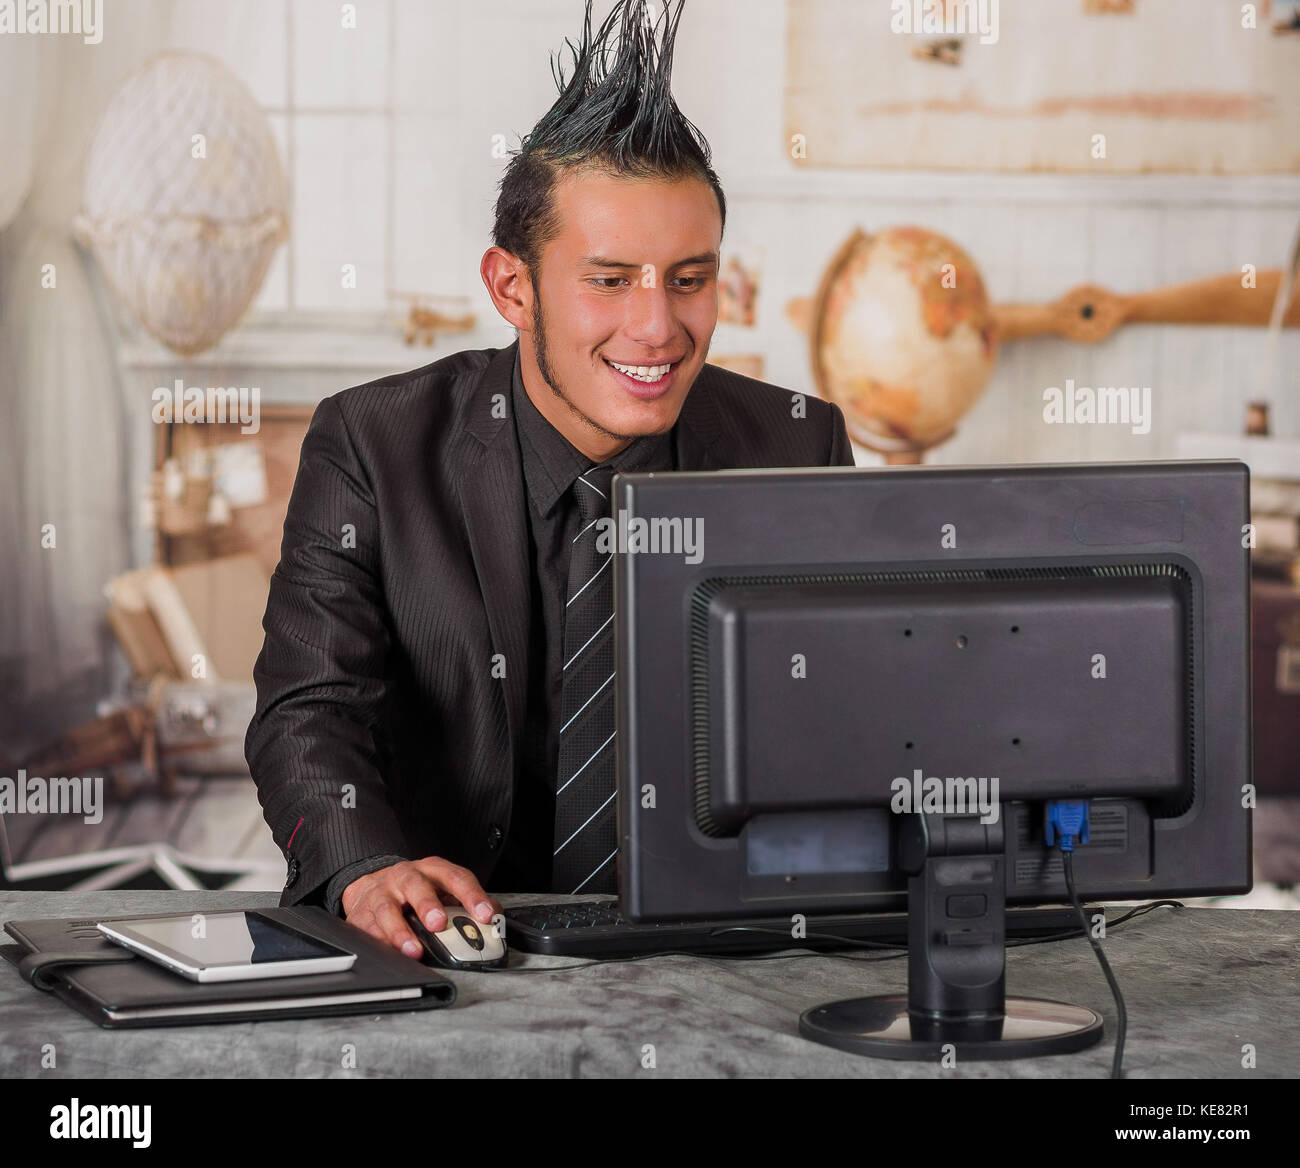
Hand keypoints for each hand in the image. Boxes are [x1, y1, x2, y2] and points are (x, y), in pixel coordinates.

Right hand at [340, 857, 502, 959]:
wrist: (369, 884)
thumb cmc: (414, 890)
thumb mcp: (442, 888)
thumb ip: (467, 904)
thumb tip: (495, 922)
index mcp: (431, 870)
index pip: (456, 877)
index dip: (472, 895)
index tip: (486, 914)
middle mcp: (405, 877)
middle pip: (416, 885)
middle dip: (428, 904)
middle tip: (438, 924)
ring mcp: (381, 894)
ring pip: (387, 909)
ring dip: (400, 931)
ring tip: (413, 950)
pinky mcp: (360, 914)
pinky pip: (366, 929)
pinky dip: (377, 943)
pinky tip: (388, 954)